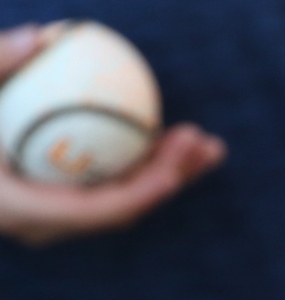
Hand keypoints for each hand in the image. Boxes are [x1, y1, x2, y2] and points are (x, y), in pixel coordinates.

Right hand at [0, 25, 224, 246]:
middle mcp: (43, 224)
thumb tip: (44, 37)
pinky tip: (159, 135)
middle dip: (171, 177)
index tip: (177, 159)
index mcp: (24, 209)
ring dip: (162, 172)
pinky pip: (102, 185)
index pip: (102, 210)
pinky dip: (133, 163)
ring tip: (200, 142)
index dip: (146, 188)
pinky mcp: (50, 201)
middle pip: (124, 208)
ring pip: (118, 200)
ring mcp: (48, 217)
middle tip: (206, 142)